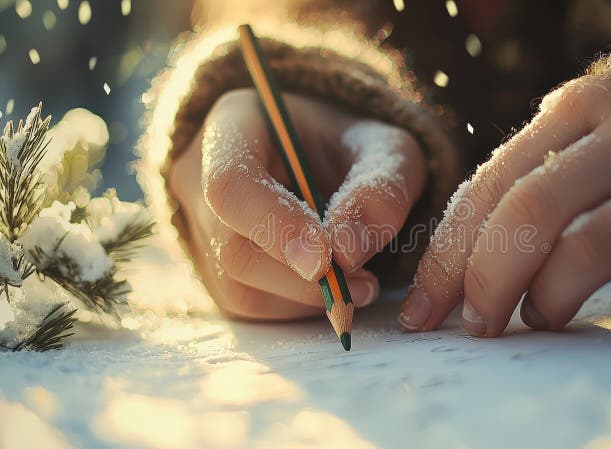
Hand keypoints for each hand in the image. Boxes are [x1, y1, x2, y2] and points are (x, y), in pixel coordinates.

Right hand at [169, 89, 424, 319]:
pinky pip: (245, 303)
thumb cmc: (354, 146)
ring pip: (236, 286)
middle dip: (302, 278)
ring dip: (304, 298)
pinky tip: (330, 287)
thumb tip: (347, 254)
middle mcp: (198, 174)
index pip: (230, 184)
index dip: (275, 227)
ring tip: (358, 283)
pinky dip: (295, 307)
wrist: (331, 156)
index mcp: (233, 124)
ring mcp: (198, 223)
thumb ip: (379, 190)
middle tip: (364, 281)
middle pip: (231, 247)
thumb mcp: (386, 150)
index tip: (327, 259)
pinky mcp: (211, 265)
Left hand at [400, 75, 610, 335]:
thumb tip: (458, 256)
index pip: (492, 186)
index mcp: (583, 105)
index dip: (448, 254)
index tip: (425, 310)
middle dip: (486, 280)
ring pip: (595, 243)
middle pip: (531, 214)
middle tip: (475, 326)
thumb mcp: (591, 133)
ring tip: (538, 319)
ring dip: (551, 295)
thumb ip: (534, 174)